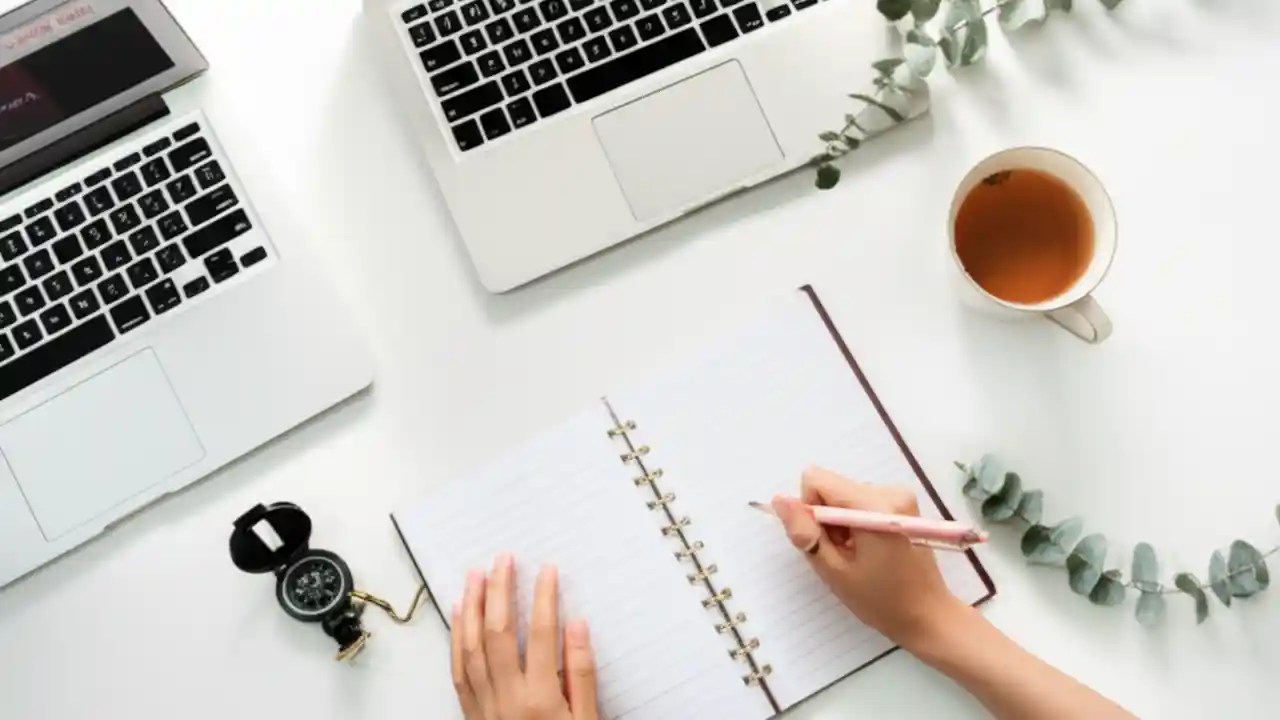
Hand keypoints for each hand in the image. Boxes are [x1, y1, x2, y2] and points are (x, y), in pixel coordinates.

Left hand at [451, 555, 598, 719]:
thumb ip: (582, 675)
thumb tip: (577, 626)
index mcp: (540, 698)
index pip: (541, 634)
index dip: (544, 598)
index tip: (547, 571)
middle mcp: (507, 698)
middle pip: (499, 633)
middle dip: (500, 591)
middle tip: (503, 560)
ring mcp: (484, 705)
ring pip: (472, 647)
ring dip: (473, 607)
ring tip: (476, 576)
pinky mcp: (471, 713)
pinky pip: (458, 669)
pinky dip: (457, 638)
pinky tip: (459, 614)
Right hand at [771, 467, 964, 650]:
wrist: (928, 616)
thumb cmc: (881, 601)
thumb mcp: (834, 571)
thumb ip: (805, 533)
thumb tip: (780, 501)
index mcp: (874, 505)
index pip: (818, 480)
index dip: (810, 510)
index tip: (823, 541)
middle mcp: (889, 491)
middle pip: (832, 487)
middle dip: (827, 519)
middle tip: (842, 555)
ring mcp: (899, 497)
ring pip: (844, 496)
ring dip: (840, 524)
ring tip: (856, 556)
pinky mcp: (902, 505)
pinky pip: (860, 502)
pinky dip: (855, 524)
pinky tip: (868, 551)